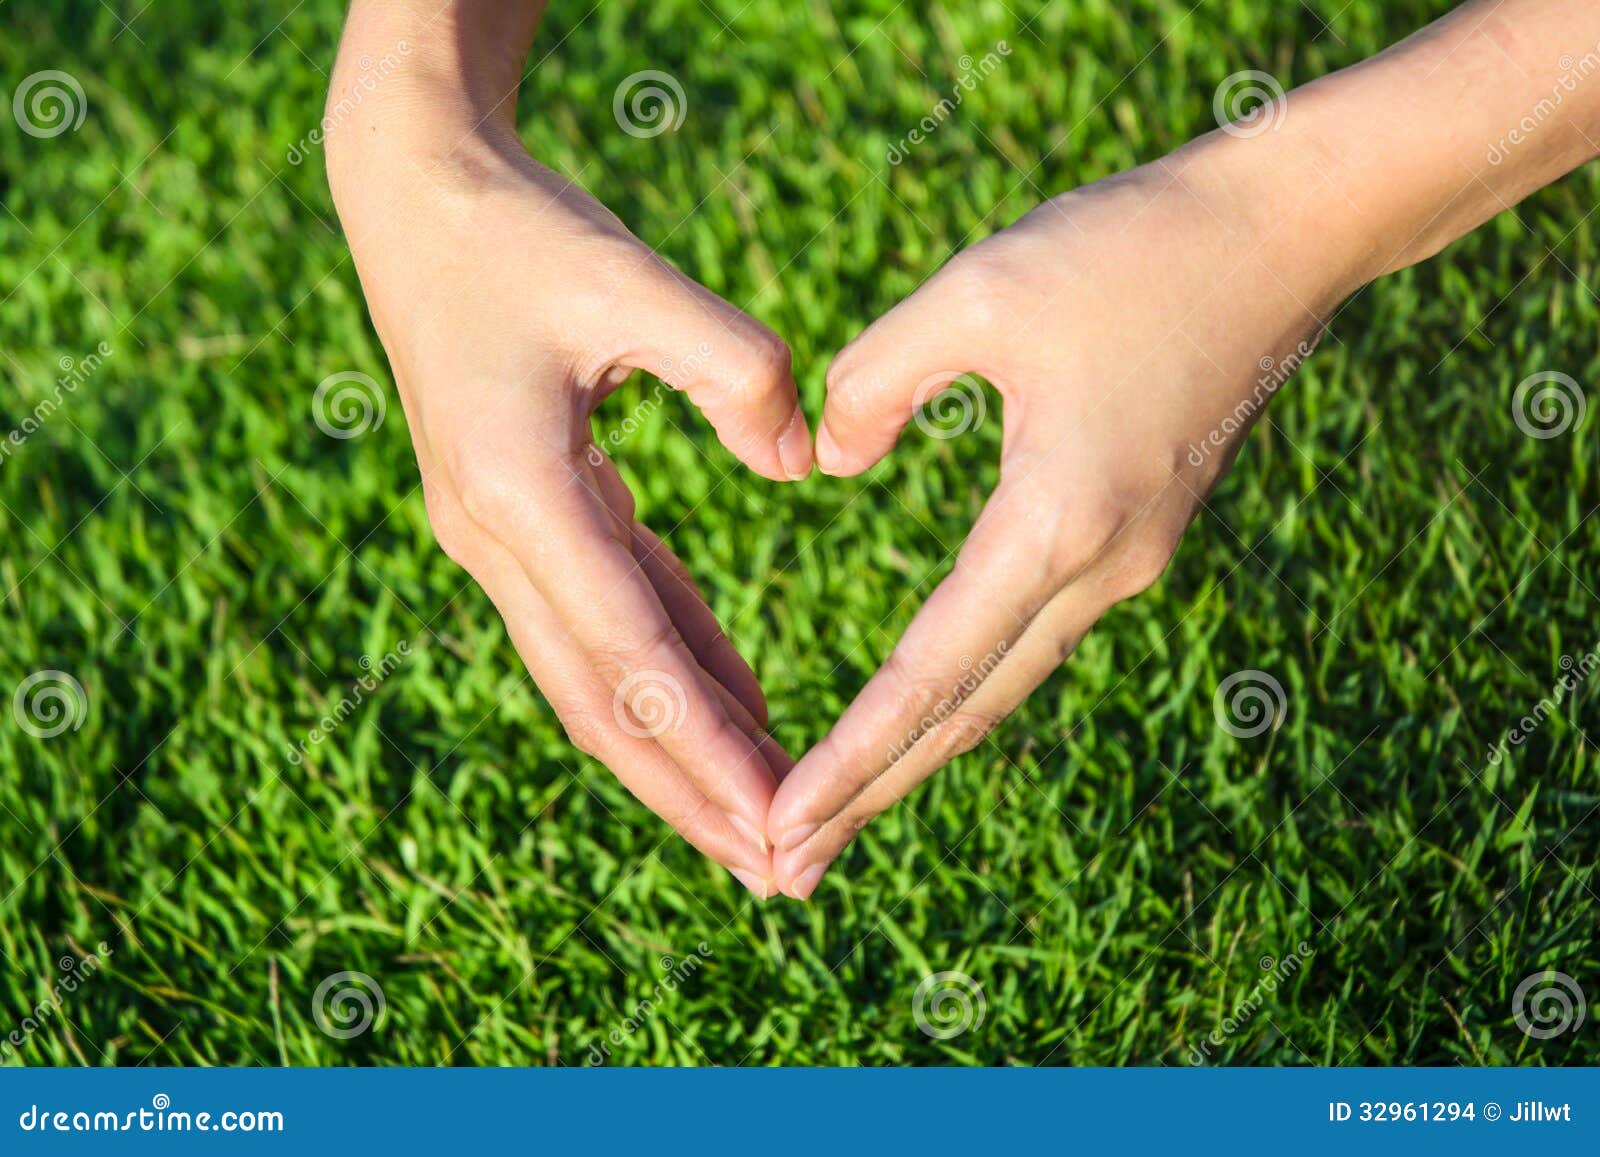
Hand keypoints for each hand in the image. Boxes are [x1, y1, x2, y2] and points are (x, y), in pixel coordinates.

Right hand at [329, 119, 811, 897]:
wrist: (415, 197)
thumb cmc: (519, 230)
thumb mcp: (629, 275)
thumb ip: (732, 364)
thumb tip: (800, 464)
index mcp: (516, 494)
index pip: (630, 656)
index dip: (707, 748)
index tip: (781, 823)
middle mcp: (496, 540)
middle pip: (606, 705)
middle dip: (694, 796)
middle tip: (783, 876)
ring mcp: (501, 538)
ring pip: (601, 680)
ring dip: (683, 752)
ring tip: (770, 821)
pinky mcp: (527, 518)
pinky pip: (610, 619)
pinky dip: (675, 672)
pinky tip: (740, 708)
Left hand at [767, 138, 1352, 897]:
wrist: (1281, 235)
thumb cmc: (1128, 249)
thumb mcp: (976, 293)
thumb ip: (876, 380)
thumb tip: (829, 463)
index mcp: (1056, 521)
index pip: (929, 671)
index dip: (851, 755)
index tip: (779, 823)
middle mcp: (1101, 567)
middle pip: (967, 712)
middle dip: (873, 793)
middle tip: (788, 869)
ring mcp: (1127, 558)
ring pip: (1002, 683)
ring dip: (918, 751)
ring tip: (839, 811)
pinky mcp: (1134, 533)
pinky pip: (1031, 637)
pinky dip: (964, 688)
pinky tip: (922, 707)